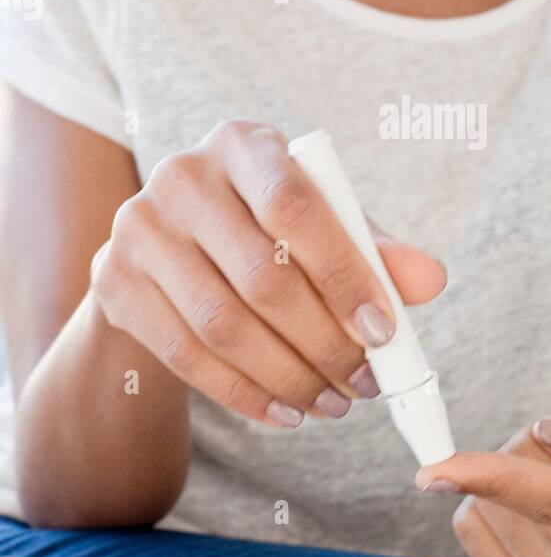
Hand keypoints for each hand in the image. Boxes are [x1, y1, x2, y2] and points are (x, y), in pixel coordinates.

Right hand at [90, 119, 445, 428]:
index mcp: (244, 144)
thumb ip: (374, 250)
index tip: (385, 333)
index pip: (295, 206)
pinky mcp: (114, 282)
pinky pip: (186, 355)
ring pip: (223, 325)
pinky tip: (285, 412)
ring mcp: (139, 228)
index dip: (345, 274)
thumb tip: (430, 280)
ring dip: (288, 376)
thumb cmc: (265, 233)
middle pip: (262, 276)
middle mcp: (183, 175)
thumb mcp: (321, 228)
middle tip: (365, 382)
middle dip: (323, 343)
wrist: (170, 255)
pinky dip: (244, 394)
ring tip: (333, 403)